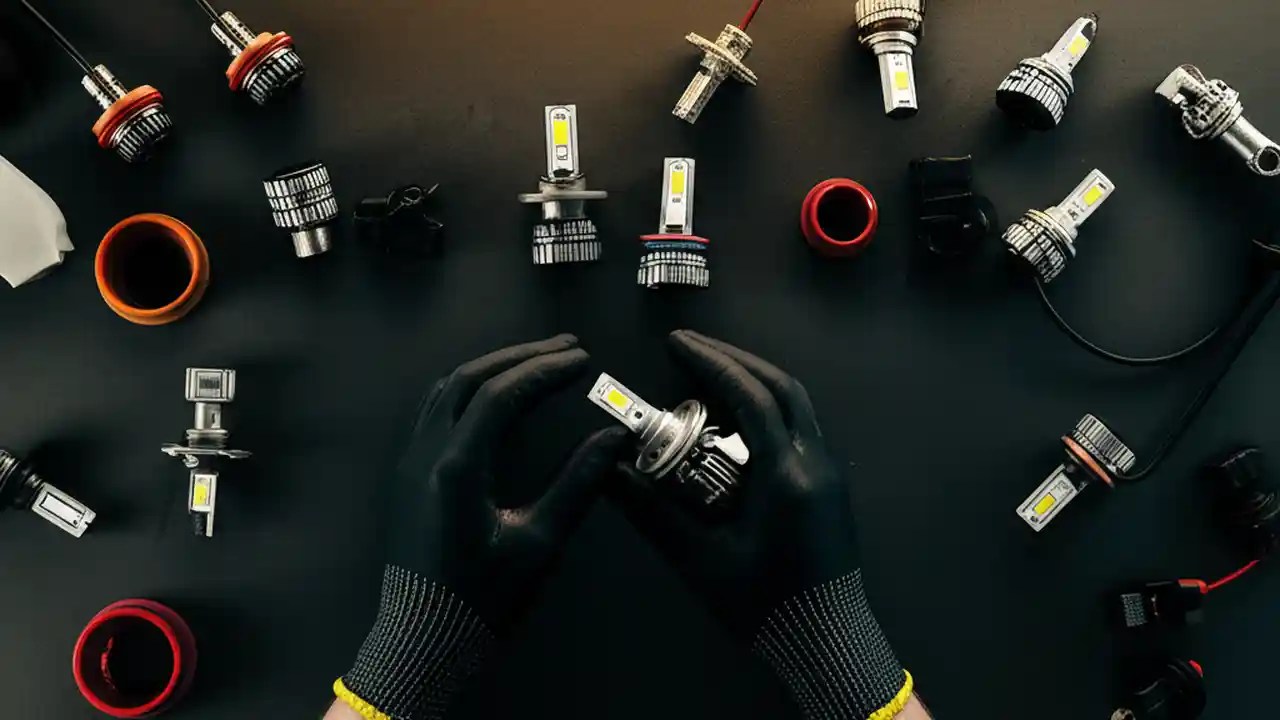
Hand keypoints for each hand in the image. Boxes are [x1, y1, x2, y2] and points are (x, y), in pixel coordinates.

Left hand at [334, 334, 626, 719]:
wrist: (423, 638)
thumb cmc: (483, 598)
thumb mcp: (539, 542)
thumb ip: (576, 484)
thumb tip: (613, 439)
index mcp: (456, 466)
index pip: (502, 394)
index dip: (544, 370)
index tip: (581, 360)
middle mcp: (426, 452)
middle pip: (471, 379)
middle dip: (520, 356)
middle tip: (565, 347)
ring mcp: (410, 460)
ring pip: (447, 389)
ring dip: (492, 367)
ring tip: (534, 360)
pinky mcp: (407, 474)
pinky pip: (433, 410)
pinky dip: (468, 389)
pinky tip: (492, 394)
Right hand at [609, 330, 914, 719]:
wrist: (826, 643)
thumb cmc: (763, 605)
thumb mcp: (700, 559)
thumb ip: (653, 512)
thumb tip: (610, 473)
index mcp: (786, 475)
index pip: (749, 396)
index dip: (711, 362)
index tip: (676, 342)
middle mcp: (815, 462)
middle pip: (781, 386)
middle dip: (735, 359)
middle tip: (691, 346)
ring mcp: (829, 472)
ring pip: (796, 404)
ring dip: (754, 380)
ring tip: (709, 373)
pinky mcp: (830, 486)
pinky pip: (799, 427)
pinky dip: (768, 407)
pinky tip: (736, 417)